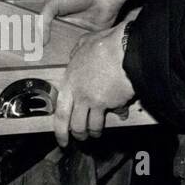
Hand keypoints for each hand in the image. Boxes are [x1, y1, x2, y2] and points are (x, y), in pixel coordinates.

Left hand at [52, 18, 136, 145]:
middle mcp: (78, 93)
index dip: (59, 128)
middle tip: (77, 141)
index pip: (60, 111)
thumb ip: (76, 53)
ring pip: (90, 126)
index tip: (61, 137)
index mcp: (69, 80)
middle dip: (75, 136)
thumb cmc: (105, 43)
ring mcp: (93, 100)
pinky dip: (116, 118)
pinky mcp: (110, 103)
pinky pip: (112, 117)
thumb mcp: (83, 44)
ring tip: (95, 134)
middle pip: (73, 124)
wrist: (124, 49)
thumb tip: (74, 57)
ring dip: (93, 132)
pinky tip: (119, 117)